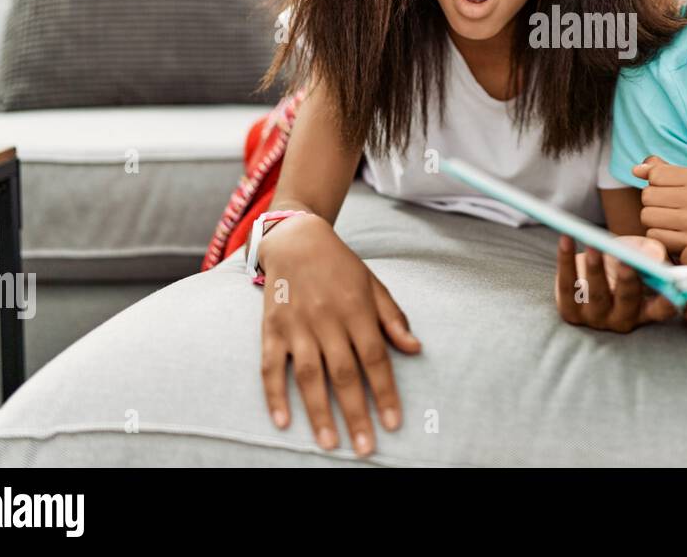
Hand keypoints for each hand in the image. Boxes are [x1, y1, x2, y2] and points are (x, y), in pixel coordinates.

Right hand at [258, 214, 420, 456]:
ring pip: (309, 377)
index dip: (386, 392)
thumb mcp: (374, 285)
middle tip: (365, 448)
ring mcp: (297, 326)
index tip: (394, 422)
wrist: (296, 240)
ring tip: (330, 443)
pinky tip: (283, 422)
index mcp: (356, 310)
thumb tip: (416, 349)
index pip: (375, 358)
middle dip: (356, 413)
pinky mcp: (271, 329)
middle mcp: (326, 320)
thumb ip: (393, 318)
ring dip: (319, 413)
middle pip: (344, 374)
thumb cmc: (341, 266)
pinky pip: (270, 367)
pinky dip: (274, 395)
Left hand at [555, 235, 677, 331]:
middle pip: (626, 302)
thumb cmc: (625, 258)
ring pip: (595, 294)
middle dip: (627, 281)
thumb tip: (653, 257)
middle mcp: (622, 319)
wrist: (594, 261)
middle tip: (626, 261)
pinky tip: (566, 239)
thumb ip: (652, 252)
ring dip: (594, 268)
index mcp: (647, 309)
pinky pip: (566, 286)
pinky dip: (565, 260)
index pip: (661, 310)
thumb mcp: (642, 250)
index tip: (671, 287)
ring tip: (594, 245)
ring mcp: (595, 317)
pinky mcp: (570, 311)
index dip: (667, 302)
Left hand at [632, 155, 686, 255]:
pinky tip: (670, 233)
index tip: (668, 191)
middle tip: (667, 208)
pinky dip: (656, 234)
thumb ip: (657, 169)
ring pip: (647, 216)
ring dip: (651, 219)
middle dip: (651, 203)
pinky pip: (652, 234)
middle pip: (647, 195)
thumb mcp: (680, 180)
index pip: (654, 175)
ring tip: (667, 220)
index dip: (654, 184)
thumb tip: (635, 170)